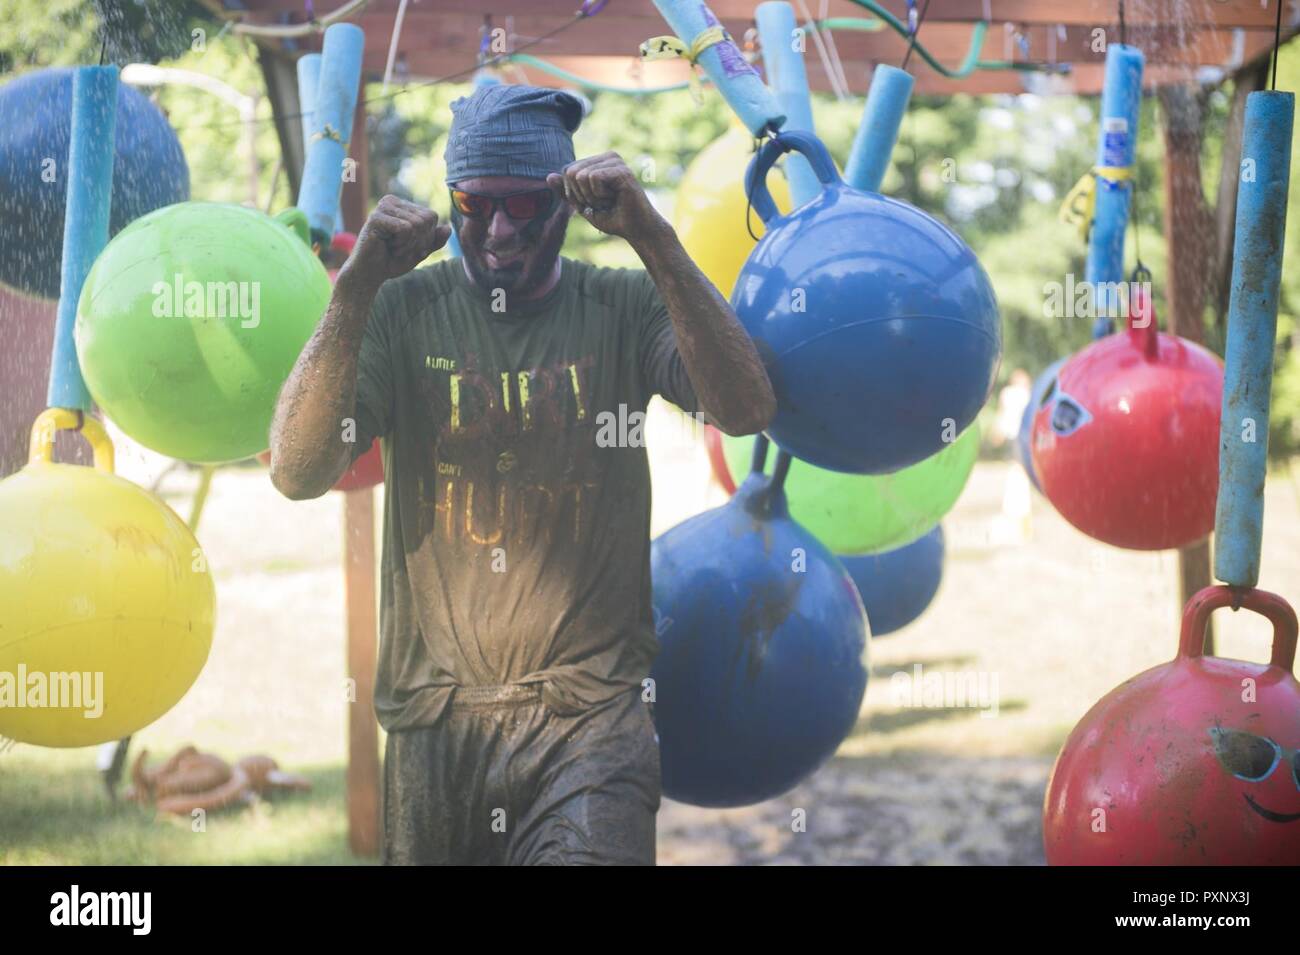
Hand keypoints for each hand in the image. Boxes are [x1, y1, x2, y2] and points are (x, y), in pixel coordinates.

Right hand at [344, 195, 451, 285]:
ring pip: (416, 224)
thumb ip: (435, 241)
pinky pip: (405, 229)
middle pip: (426, 219)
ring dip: (408, 245)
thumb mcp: (420, 251)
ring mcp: (383, 207)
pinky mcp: (376, 217)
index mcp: (403, 206)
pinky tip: (387, 246)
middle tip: (400, 248)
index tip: (409, 246)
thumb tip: (449, 229)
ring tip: (393, 247)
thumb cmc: (392, 261)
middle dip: (418, 241)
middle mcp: (392, 202)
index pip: (431, 216)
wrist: (370, 274)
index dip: (426, 237)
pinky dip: (401, 244)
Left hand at [547, 152, 666, 240]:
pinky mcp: (621, 170)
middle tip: (601, 203)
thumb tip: (548, 176)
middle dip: (581, 195)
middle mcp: (608, 156)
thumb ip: (566, 192)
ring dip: (591, 197)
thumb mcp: (582, 206)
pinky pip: (593, 178)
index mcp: (598, 161)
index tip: (592, 203)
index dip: (573, 193)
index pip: (567, 170)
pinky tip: (616, 198)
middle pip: (571, 171)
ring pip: (580, 175)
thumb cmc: (612, 218)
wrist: (636, 230)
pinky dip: (599, 195)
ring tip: (609, 201)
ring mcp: (615, 161)